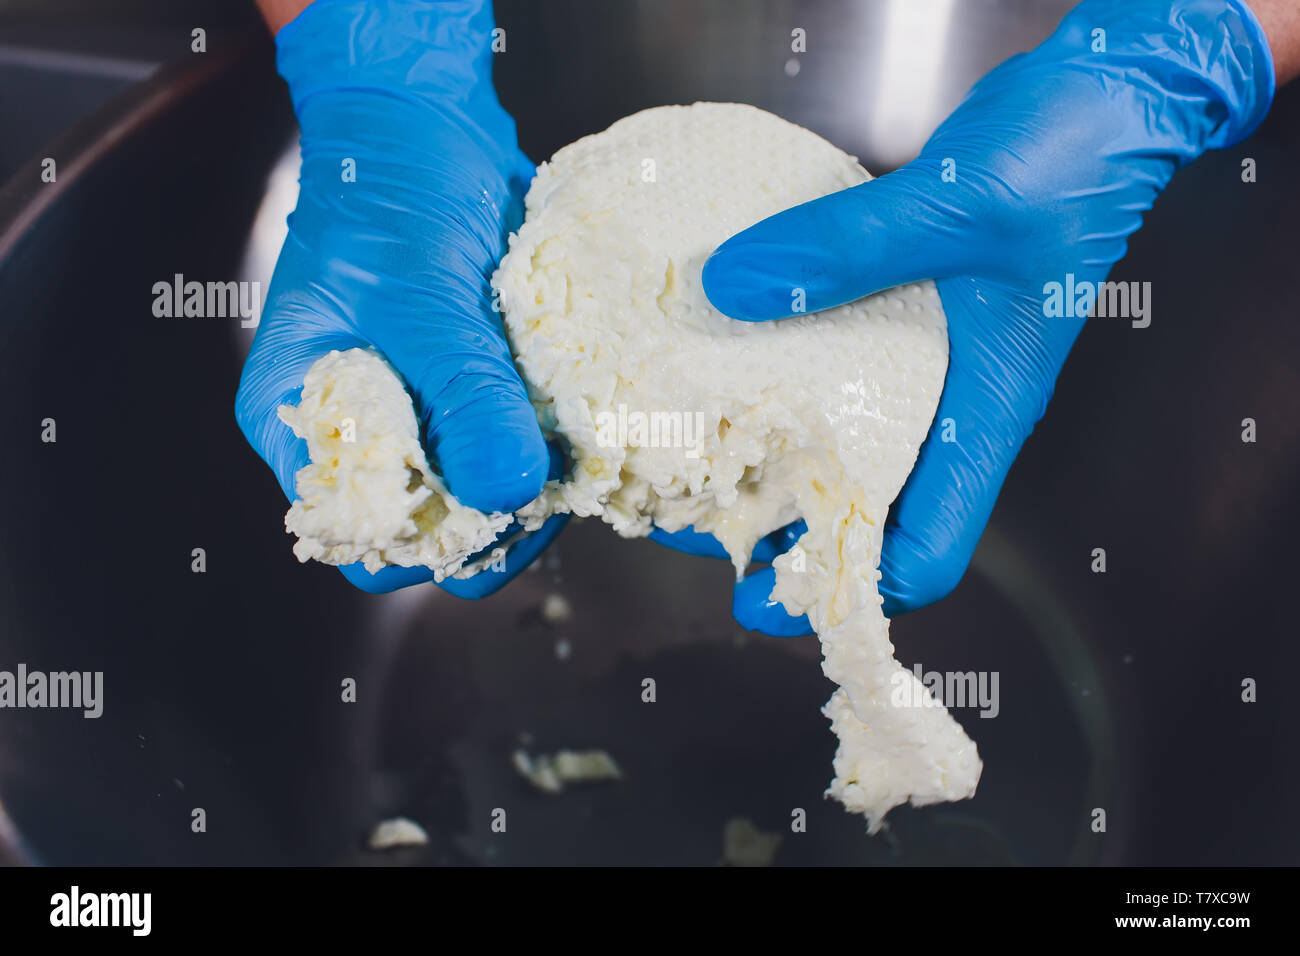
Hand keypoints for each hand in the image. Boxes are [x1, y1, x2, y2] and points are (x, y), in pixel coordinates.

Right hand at [236, 0, 564, 595]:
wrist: (427, 126)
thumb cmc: (392, 198)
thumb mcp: (423, 300)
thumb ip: (463, 395)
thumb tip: (509, 491)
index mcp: (304, 422)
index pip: (359, 535)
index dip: (425, 544)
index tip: (492, 513)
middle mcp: (364, 434)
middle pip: (428, 529)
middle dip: (490, 521)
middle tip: (544, 481)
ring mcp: (422, 416)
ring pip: (479, 496)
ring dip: (528, 486)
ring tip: (568, 451)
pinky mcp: (473, 394)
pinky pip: (510, 448)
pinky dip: (546, 449)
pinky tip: (577, 428)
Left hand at [662, 0, 1273, 632]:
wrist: (1106, 99)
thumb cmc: (1068, 162)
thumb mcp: (956, 206)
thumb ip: (847, 249)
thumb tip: (735, 288)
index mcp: (986, 414)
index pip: (929, 549)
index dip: (850, 592)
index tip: (767, 600)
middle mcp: (951, 405)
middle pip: (866, 511)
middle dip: (783, 532)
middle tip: (692, 520)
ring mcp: (925, 363)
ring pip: (844, 444)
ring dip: (773, 461)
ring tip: (690, 456)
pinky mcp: (902, 316)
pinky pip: (833, 373)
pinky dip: (780, 381)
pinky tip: (725, 362)